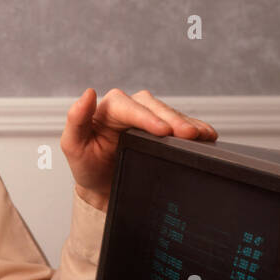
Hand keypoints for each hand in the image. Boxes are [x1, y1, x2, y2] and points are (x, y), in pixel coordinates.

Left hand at [60, 88, 217, 212]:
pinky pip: (181, 125)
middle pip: (155, 108)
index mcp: (109, 107)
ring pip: (171, 115)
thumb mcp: (72, 146)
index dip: (148, 118)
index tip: (163, 131)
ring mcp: (149, 118)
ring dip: (188, 124)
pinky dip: (196, 128)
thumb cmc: (86, 165)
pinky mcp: (163, 129)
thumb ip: (76, 120)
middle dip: (173, 121)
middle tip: (189, 135)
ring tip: (203, 135)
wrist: (101, 186)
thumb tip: (88, 93)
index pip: (130, 107)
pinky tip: (207, 135)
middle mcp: (131, 107)